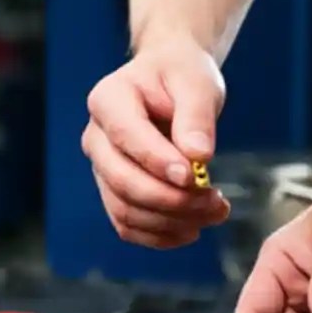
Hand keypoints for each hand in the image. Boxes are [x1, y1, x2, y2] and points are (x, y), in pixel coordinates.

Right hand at [83, 36, 230, 248]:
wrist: (168, 82)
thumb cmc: (180, 76)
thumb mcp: (196, 82)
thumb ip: (196, 116)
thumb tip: (198, 157)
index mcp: (108, 100)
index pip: (126, 136)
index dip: (158, 161)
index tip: (194, 175)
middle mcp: (96, 138)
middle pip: (122, 180)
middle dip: (171, 199)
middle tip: (215, 201)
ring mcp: (101, 168)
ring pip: (125, 209)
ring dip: (171, 221)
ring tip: (215, 213)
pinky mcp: (113, 192)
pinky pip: (127, 225)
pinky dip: (159, 236)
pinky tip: (192, 229)